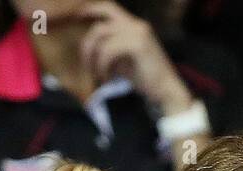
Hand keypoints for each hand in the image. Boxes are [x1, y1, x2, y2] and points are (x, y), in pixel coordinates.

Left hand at [79, 2, 192, 116]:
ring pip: (102, 36)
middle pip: (101, 22)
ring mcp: (138, 32)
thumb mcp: (124, 61)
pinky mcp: (138, 44)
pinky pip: (108, 50)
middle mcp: (137, 24)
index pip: (109, 8)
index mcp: (135, 25)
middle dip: (88, 43)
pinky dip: (103, 65)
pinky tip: (106, 77)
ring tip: (97, 73)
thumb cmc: (146, 78)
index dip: (91, 9)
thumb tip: (89, 49)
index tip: (77, 16)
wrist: (166, 90)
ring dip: (93, 56)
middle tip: (85, 62)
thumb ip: (109, 50)